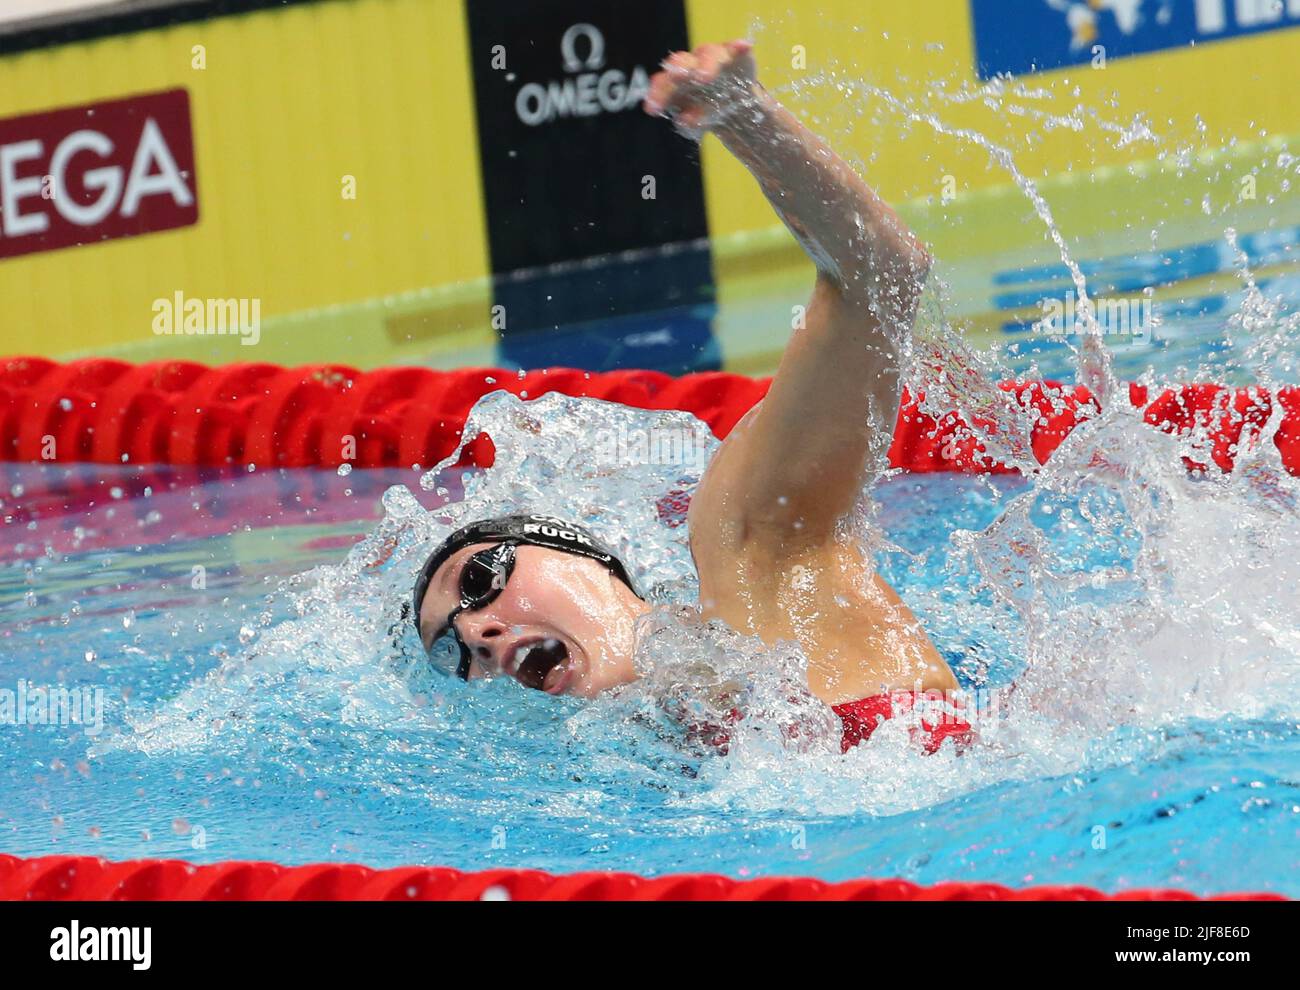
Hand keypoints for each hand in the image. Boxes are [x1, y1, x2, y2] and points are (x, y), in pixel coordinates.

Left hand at [643, 40, 758, 140]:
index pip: (662, 83)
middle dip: (678, 68)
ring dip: (706, 64)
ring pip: (707, 54)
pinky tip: (743, 47)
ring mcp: (712, 57)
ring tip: (704, 77)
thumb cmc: (708, 112)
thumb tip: (684, 120)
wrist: (734, 107)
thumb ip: (690, 122)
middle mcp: (690, 64)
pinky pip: (734, 49)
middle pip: (681, 61)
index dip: (657, 94)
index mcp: (674, 82)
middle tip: (676, 77)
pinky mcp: (733, 54)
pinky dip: (738, 47)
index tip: (653, 110)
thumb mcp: (698, 123)